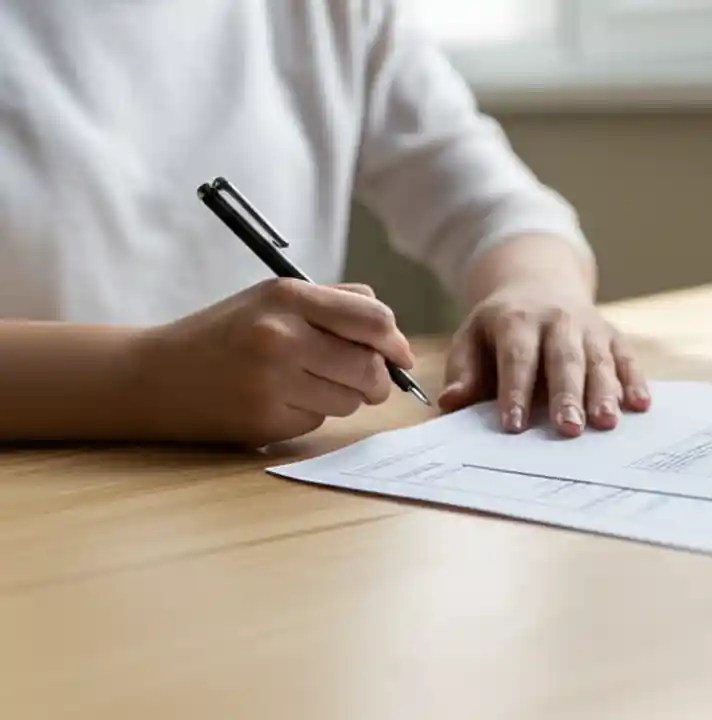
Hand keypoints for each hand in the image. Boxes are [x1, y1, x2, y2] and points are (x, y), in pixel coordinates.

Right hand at [134, 279, 414, 445]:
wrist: (153, 375)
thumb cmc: (225, 333)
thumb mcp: (272, 298)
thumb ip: (334, 303)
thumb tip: (391, 334)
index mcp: (288, 297)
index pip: (373, 319)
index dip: (395, 342)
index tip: (400, 356)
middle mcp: (282, 336)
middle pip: (369, 368)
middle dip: (378, 380)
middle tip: (369, 382)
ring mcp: (273, 381)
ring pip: (350, 399)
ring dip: (344, 397)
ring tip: (308, 383)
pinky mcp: (266, 419)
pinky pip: (319, 420)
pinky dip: (312, 413)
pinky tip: (280, 400)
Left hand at [437, 283, 649, 436]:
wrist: (540, 285)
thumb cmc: (500, 327)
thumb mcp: (472, 338)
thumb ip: (463, 371)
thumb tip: (450, 403)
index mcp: (517, 320)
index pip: (517, 357)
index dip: (515, 391)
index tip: (513, 426)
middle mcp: (557, 319)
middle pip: (563, 358)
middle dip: (566, 394)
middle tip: (568, 428)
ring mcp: (589, 327)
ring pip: (598, 360)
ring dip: (604, 392)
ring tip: (605, 423)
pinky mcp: (613, 336)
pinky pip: (626, 358)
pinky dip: (635, 381)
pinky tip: (640, 406)